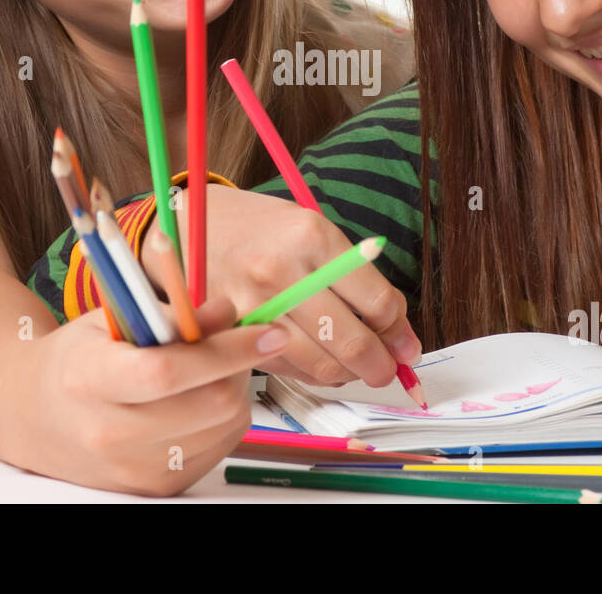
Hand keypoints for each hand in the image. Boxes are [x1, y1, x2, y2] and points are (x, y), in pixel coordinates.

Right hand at [3, 296, 288, 496]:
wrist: (33, 416)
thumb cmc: (76, 359)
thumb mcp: (112, 319)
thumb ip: (171, 313)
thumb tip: (227, 312)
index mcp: (90, 380)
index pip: (170, 371)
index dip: (227, 350)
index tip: (270, 331)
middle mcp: (109, 434)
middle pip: (209, 404)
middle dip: (239, 365)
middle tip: (239, 341)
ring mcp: (133, 469)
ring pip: (225, 425)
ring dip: (235, 388)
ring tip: (210, 368)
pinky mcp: (155, 487)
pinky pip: (220, 446)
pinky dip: (224, 415)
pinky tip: (199, 397)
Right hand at [140, 184, 421, 388]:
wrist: (193, 227)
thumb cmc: (262, 228)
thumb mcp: (314, 230)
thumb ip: (357, 278)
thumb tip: (398, 332)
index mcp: (312, 236)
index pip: (376, 301)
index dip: (400, 331)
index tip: (408, 345)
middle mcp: (282, 271)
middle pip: (351, 341)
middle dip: (381, 364)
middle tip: (390, 368)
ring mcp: (254, 306)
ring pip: (321, 365)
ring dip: (348, 374)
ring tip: (356, 367)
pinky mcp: (233, 334)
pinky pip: (287, 369)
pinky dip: (313, 374)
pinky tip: (321, 361)